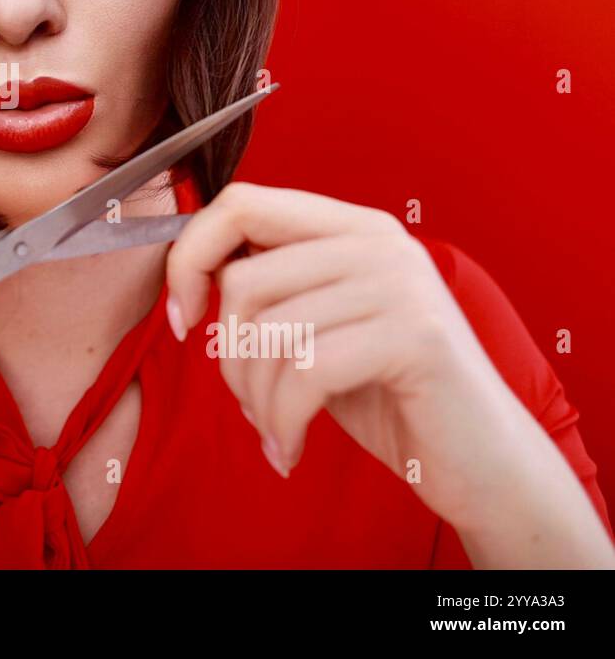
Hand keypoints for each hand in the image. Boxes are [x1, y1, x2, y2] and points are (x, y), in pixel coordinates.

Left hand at [164, 182, 614, 566]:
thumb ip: (273, 285)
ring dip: (255, 399)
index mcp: (349, 226)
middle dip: (227, 356)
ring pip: (268, 333)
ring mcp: (400, 285)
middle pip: (243, 280)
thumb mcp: (321, 324)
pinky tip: (289, 449)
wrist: (482, 460)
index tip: (181, 315)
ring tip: (274, 428)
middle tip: (249, 401)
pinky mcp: (415, 337)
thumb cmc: (387, 392)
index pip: (239, 204)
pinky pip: (304, 374)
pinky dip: (281, 423)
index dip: (190, 257)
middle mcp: (377, 242)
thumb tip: (187, 271)